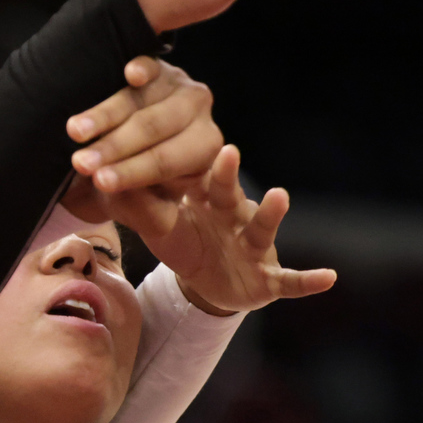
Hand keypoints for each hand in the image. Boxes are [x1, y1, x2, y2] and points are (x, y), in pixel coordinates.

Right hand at [59, 57, 223, 215]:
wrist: (127, 159)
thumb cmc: (140, 189)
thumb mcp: (149, 214)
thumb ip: (145, 211)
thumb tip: (123, 188)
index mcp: (205, 149)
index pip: (166, 161)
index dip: (131, 172)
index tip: (100, 181)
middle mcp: (198, 112)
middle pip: (152, 127)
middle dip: (113, 146)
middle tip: (81, 162)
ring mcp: (178, 84)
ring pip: (138, 99)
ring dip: (104, 116)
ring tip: (75, 132)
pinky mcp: (158, 66)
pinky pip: (149, 65)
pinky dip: (141, 69)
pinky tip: (130, 73)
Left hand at [110, 143, 336, 315]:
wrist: (211, 283)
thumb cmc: (186, 242)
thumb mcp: (157, 226)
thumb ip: (133, 203)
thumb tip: (93, 173)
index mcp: (204, 200)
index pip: (193, 177)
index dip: (184, 163)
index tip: (174, 140)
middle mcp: (233, 216)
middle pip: (228, 194)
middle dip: (227, 176)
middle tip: (225, 151)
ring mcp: (254, 246)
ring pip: (263, 228)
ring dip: (271, 213)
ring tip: (278, 194)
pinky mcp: (269, 279)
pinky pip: (291, 280)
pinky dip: (309, 280)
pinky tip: (329, 276)